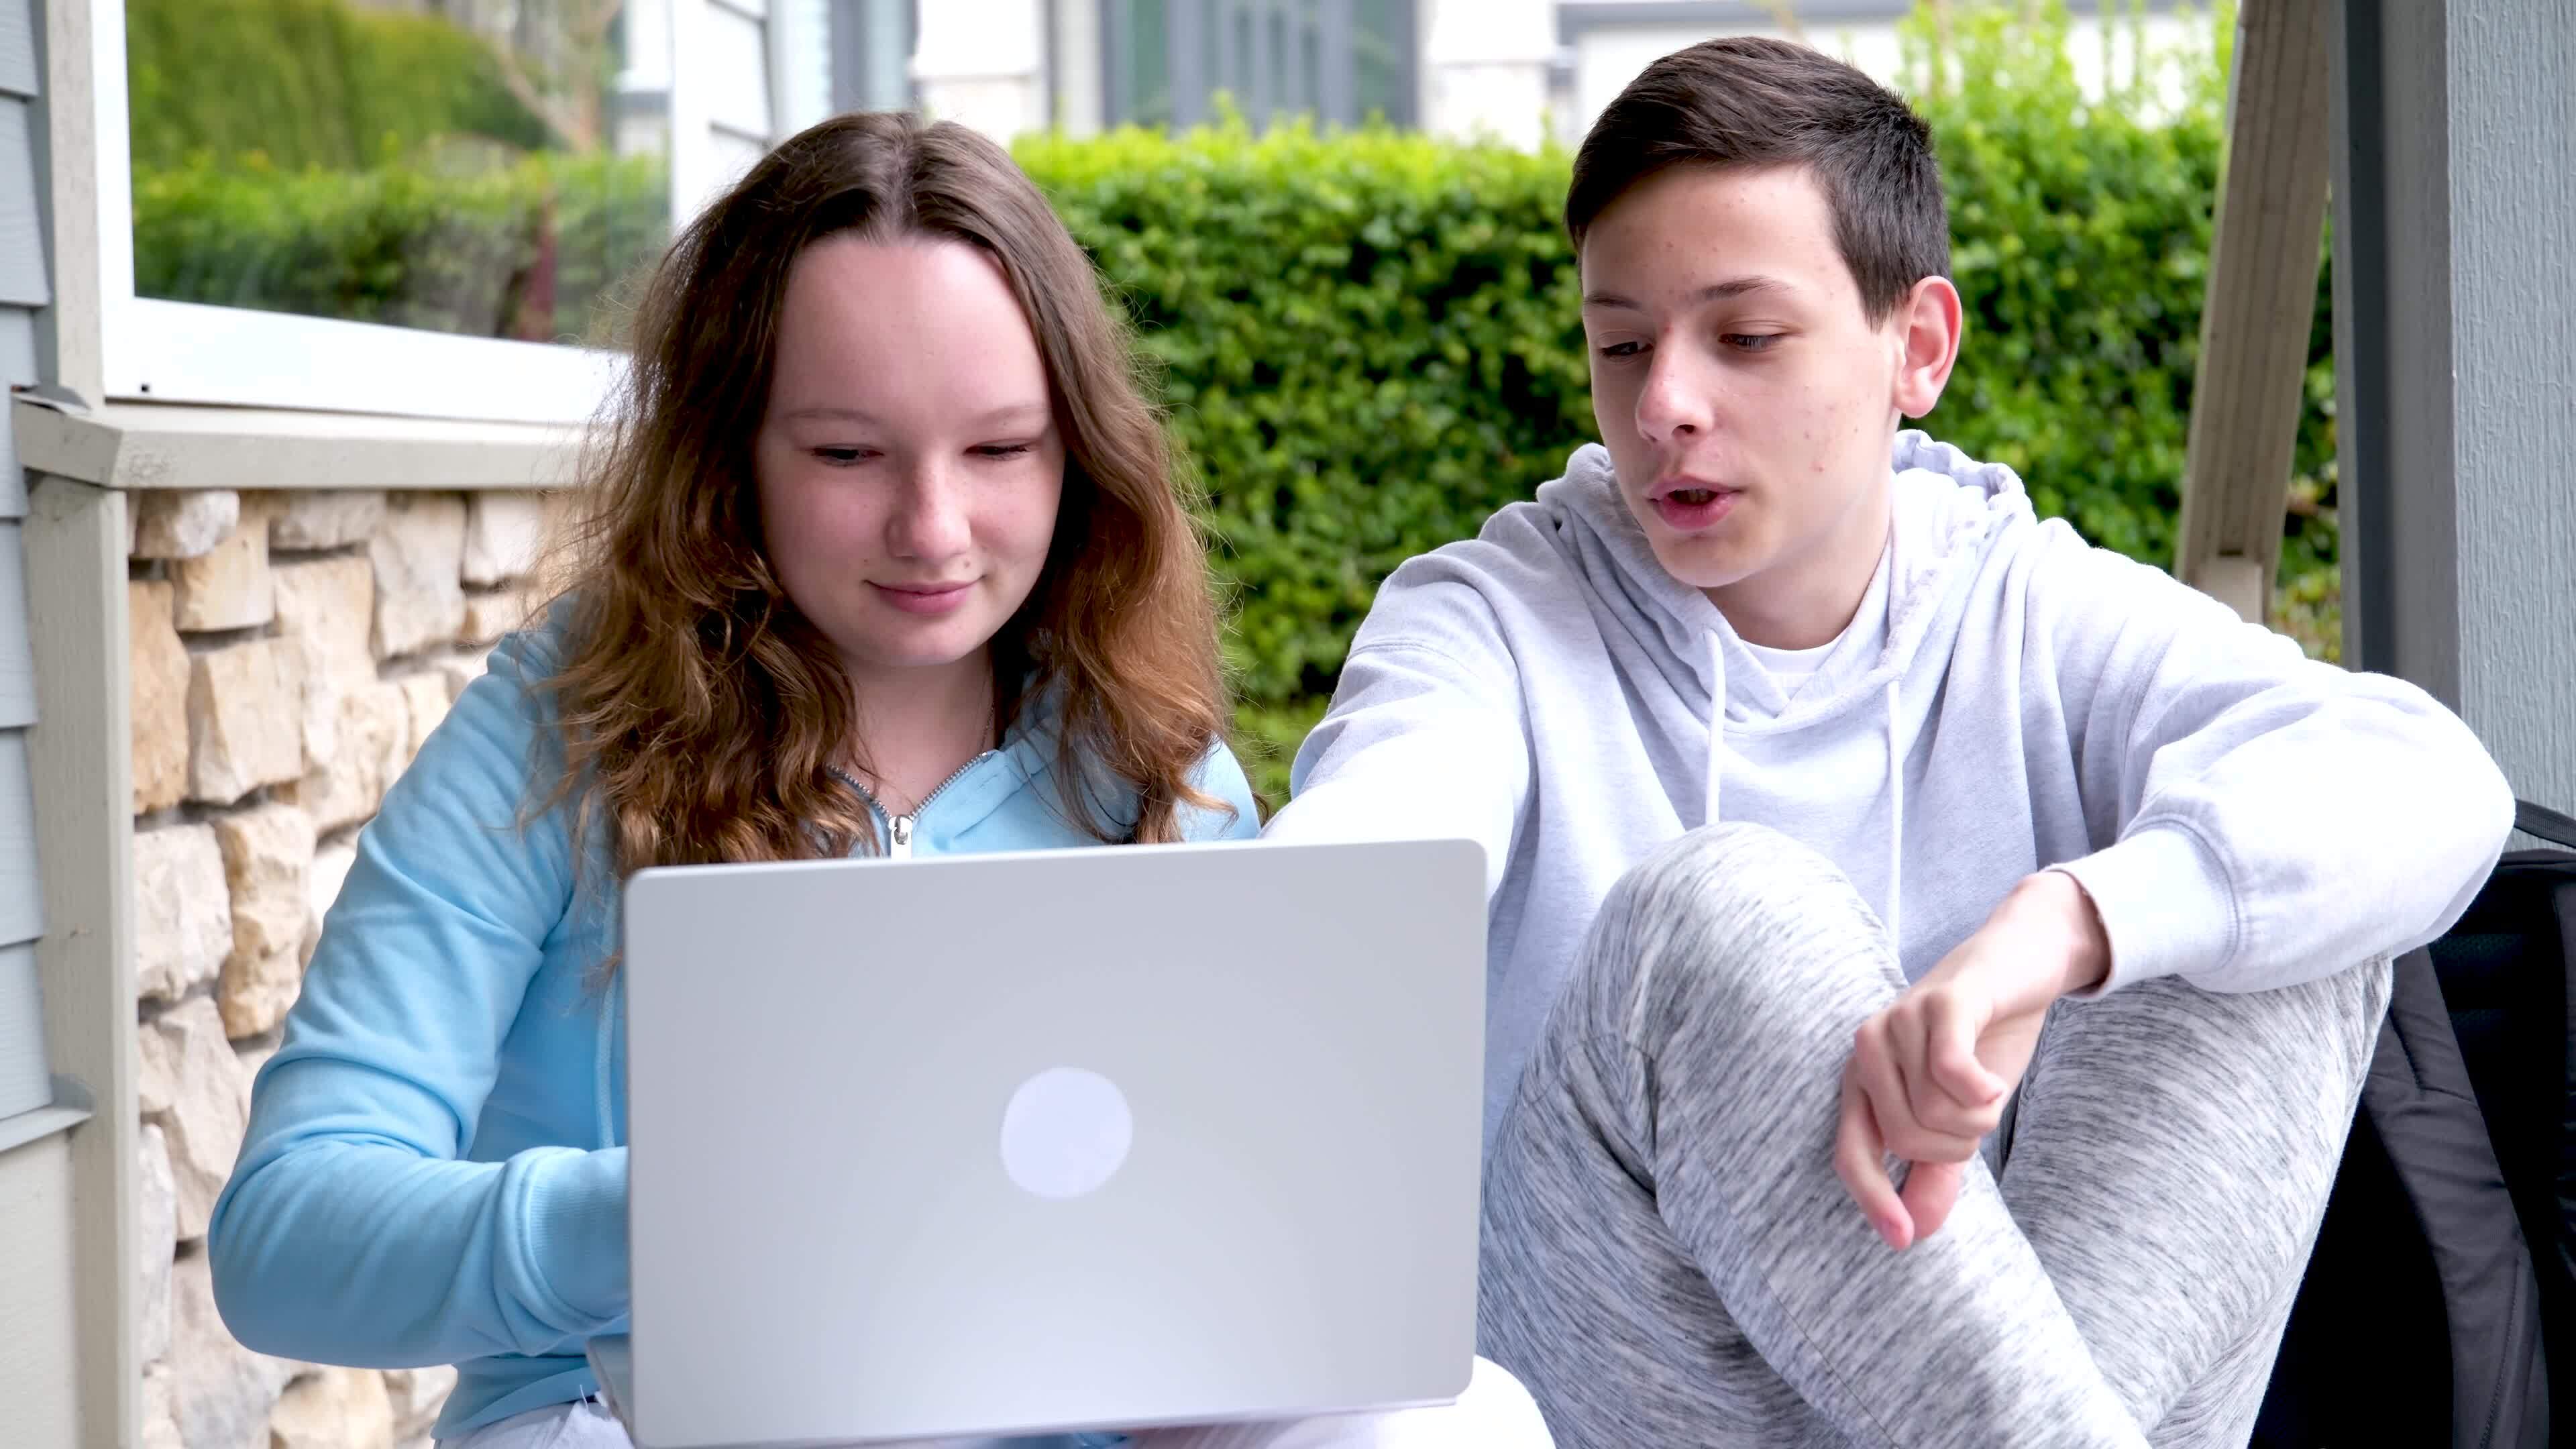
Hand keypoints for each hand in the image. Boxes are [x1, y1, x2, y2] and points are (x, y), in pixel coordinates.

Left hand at [1833, 870, 2110, 1249]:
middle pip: (1909, 1138)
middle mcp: (1867, 1048)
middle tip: (1980, 1109)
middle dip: (1959, 1141)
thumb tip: (1915, 1233)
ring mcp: (1898, 1019)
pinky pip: (1950, 1070)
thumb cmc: (1985, 1040)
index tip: (1901, 1240)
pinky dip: (1982, 1087)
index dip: (1873, 1198)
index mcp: (1863, 1079)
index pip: (1852, 1152)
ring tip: (1988, 1083)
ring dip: (1980, 1112)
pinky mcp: (1941, 1000)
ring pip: (1936, 1109)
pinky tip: (1994, 1077)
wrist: (2025, 960)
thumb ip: (1935, 1171)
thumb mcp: (1959, 1114)